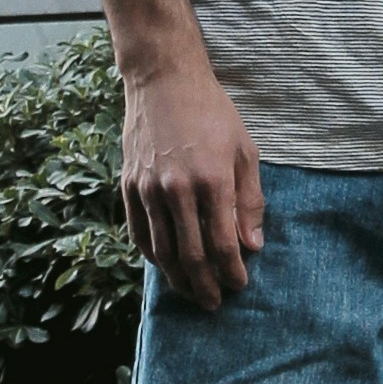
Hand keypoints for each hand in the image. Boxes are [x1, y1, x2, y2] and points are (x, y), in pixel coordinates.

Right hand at [121, 53, 265, 306]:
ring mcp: (149, 188)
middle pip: (191, 255)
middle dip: (205, 285)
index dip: (232, 271)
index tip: (240, 285)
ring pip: (162, 250)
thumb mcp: (244, 151)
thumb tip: (253, 246)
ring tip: (190, 292)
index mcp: (212, 180)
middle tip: (214, 303)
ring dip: (177, 278)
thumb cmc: (212, 113)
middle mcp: (177, 189)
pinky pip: (139, 232)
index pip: (223, 243)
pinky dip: (151, 255)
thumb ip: (250, 201)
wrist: (164, 80)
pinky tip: (164, 266)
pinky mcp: (129, 184)